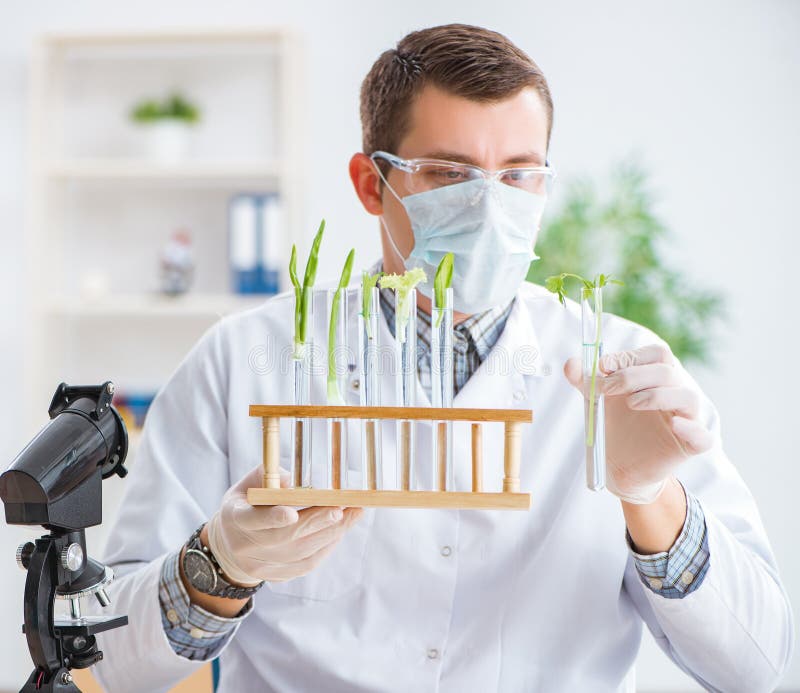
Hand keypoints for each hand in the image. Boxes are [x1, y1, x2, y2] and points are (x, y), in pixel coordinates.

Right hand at [206, 465, 363, 584]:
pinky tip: (340, 530)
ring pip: (300, 554)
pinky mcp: (275, 577)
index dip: (274, 518)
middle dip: (316, 522)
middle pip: (285, 539)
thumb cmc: (247, 501)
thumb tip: (297, 483)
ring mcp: (259, 566)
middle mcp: (244, 546)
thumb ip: (272, 477)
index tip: (294, 513)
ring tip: (352, 514)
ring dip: (330, 533)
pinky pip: (306, 565)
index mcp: (235, 517)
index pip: (253, 520)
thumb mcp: (251, 482)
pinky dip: (326, 547)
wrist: (230, 541)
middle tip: (342, 507)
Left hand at [564, 343, 713, 503]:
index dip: (629, 356)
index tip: (601, 366)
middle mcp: (675, 392)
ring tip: (632, 403)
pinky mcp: (691, 445)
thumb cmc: (615, 425)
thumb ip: (583, 380)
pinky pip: (703, 436)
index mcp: (656, 376)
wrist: (620, 465)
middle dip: (634, 375)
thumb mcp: (595, 400)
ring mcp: (686, 418)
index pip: (655, 354)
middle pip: (667, 370)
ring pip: (687, 396)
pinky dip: (690, 428)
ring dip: (657, 395)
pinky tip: (674, 425)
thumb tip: (569, 363)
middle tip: (606, 387)